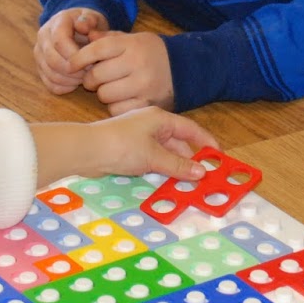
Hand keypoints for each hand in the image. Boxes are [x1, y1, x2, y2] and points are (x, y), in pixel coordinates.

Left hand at [32, 108, 216, 183]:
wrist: (85, 150)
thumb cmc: (120, 146)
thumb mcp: (154, 156)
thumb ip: (178, 165)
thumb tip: (201, 172)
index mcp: (160, 118)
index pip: (190, 129)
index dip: (206, 142)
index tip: (218, 156)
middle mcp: (151, 125)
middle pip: (178, 143)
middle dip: (189, 160)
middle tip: (203, 177)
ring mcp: (139, 138)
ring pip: (164, 153)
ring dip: (174, 167)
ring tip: (187, 184)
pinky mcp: (128, 150)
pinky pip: (151, 160)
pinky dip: (160, 170)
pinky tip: (165, 182)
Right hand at [34, 8, 108, 94]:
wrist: (78, 28)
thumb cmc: (88, 24)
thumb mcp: (93, 17)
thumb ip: (90, 20)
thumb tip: (82, 26)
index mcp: (56, 23)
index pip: (59, 42)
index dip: (75, 55)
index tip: (92, 61)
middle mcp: (43, 37)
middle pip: (52, 60)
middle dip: (74, 70)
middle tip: (90, 73)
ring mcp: (39, 54)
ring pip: (50, 74)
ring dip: (70, 80)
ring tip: (85, 77)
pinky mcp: (40, 68)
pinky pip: (49, 84)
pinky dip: (64, 87)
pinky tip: (76, 83)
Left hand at [69, 30, 173, 114]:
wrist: (186, 69)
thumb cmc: (151, 53)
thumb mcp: (132, 39)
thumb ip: (108, 38)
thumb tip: (84, 34)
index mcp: (132, 44)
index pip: (97, 49)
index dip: (79, 57)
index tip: (72, 64)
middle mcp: (138, 64)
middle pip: (97, 75)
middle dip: (91, 78)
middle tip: (96, 78)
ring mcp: (143, 85)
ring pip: (105, 94)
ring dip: (103, 93)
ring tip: (112, 87)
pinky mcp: (147, 104)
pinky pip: (117, 109)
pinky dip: (115, 106)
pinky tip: (122, 98)